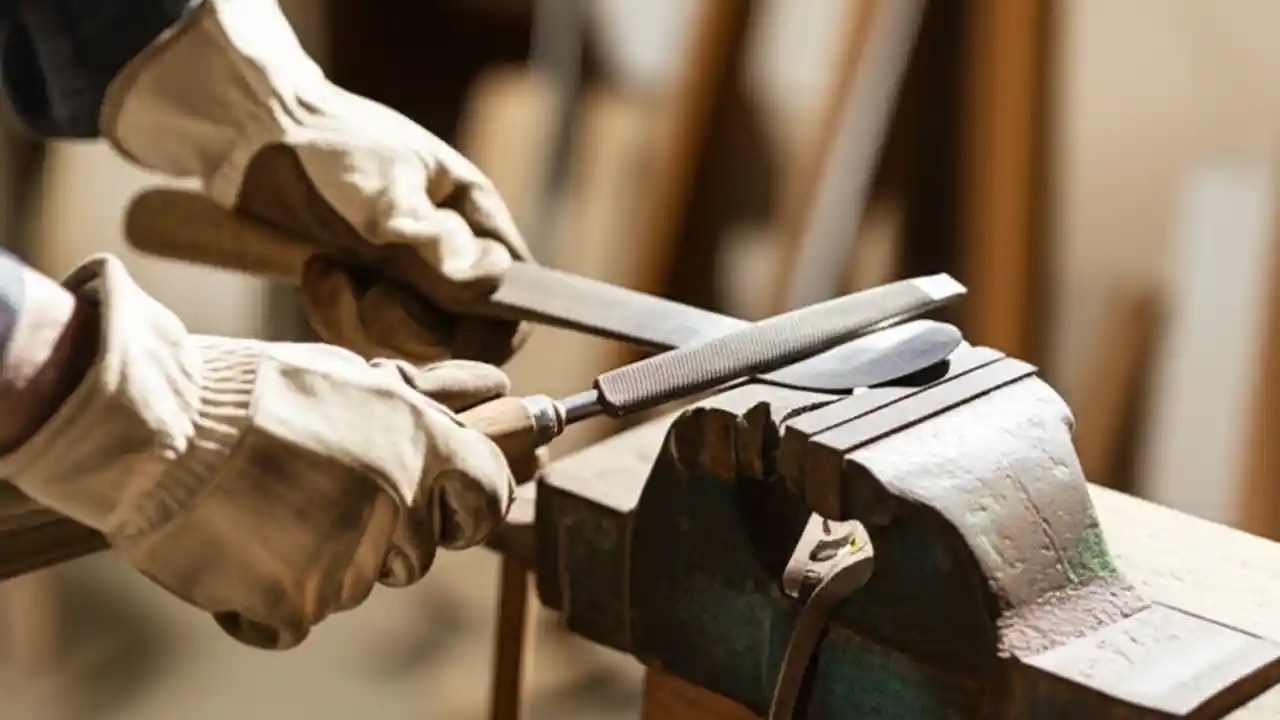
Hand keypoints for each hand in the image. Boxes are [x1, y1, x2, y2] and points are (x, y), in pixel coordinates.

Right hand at [0, 255, 520, 648]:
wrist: (156, 430)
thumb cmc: (250, 392)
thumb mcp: (350, 375)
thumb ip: (427, 396)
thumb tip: (496, 387)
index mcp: (422, 441)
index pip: (489, 492)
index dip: (473, 505)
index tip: (453, 512)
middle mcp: (399, 502)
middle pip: (421, 553)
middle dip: (387, 537)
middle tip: (325, 500)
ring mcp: (350, 559)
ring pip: (358, 585)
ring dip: (323, 561)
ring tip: (268, 511)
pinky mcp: (296, 603)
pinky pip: (298, 620)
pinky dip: (269, 598)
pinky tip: (238, 551)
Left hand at [100, 0, 531, 364]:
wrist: (252, 137)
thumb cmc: (332, 144)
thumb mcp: (386, 184)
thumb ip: (431, 237)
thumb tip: (477, 280)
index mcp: (475, 222)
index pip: (515, 295)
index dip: (496, 321)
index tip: (451, 319)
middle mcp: (448, 259)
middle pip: (460, 335)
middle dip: (412, 325)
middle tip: (372, 292)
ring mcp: (402, 282)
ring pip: (406, 344)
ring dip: (364, 319)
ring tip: (332, 270)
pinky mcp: (357, 299)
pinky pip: (360, 338)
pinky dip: (333, 314)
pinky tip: (317, 272)